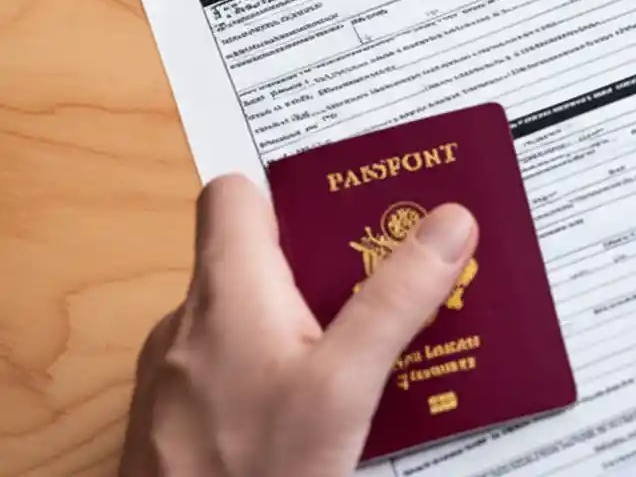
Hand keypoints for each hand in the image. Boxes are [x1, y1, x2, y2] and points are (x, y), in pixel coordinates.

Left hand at [120, 175, 477, 476]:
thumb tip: (449, 220)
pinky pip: (237, 372)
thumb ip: (396, 300)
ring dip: (309, 328)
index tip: (351, 214)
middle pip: (260, 261)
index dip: (289, 193)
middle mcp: (192, 321)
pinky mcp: (181, 423)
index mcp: (226, 289)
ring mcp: (180, 376)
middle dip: (329, 270)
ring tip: (372, 358)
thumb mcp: (344, 385)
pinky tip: (323, 417)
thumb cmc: (252, 472)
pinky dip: (280, 377)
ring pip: (251, 322)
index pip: (234, 195)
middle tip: (392, 289)